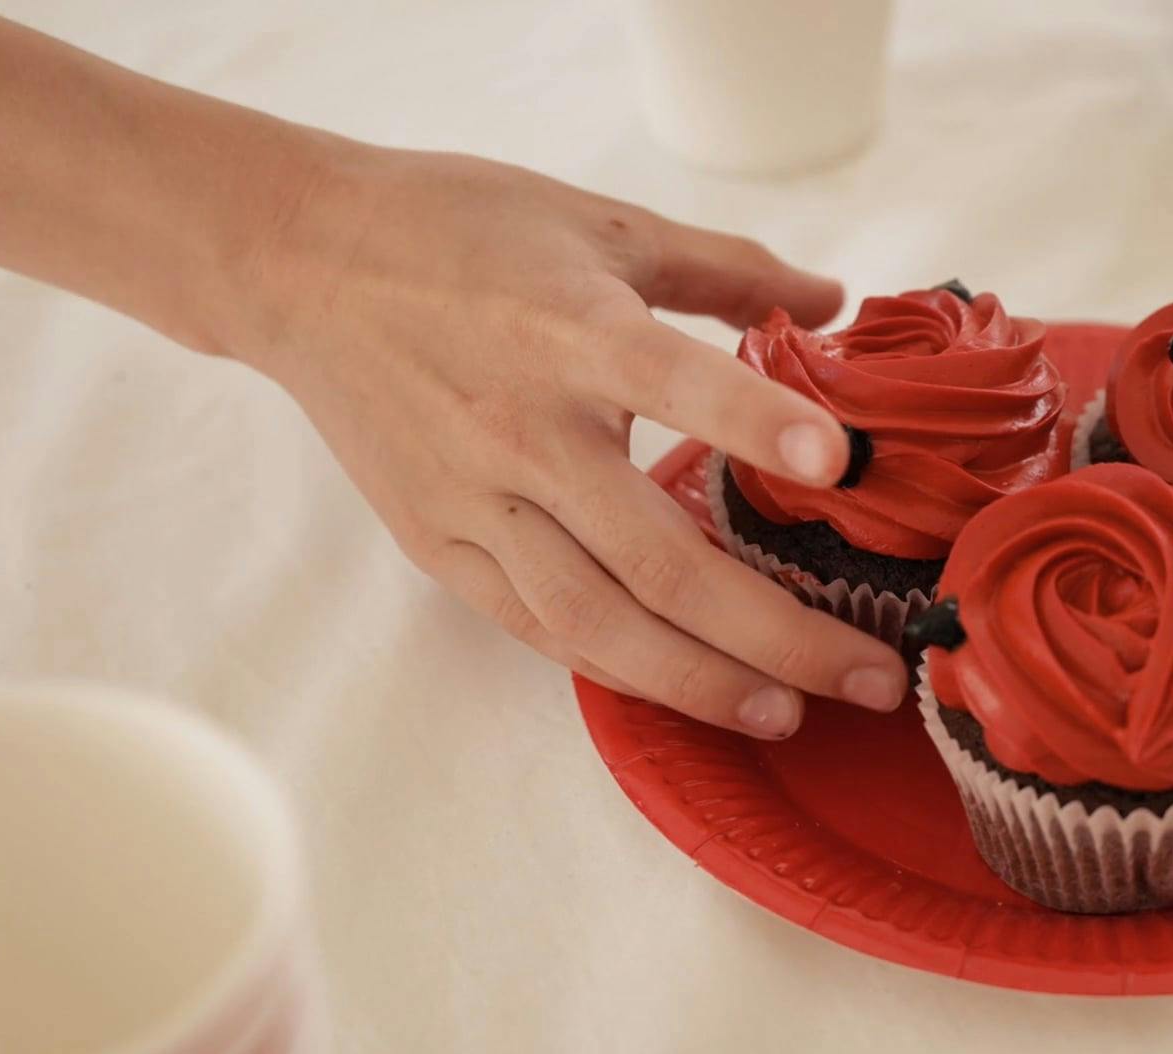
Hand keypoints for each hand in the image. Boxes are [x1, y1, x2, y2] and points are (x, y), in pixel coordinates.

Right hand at [234, 139, 908, 736]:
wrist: (299, 264)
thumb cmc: (457, 229)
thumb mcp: (598, 222)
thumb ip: (722, 267)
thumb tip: (829, 302)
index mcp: (569, 329)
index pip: (674, 379)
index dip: (755, 423)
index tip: (839, 465)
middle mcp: (523, 428)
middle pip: (657, 558)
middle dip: (777, 632)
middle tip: (874, 675)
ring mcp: (475, 500)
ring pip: (596, 620)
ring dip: (700, 681)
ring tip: (786, 713)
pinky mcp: (437, 543)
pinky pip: (537, 626)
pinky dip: (616, 665)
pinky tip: (687, 689)